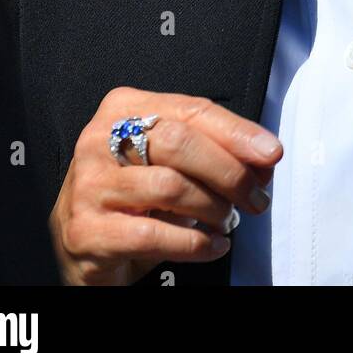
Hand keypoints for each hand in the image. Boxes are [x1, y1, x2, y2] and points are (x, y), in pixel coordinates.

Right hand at [50, 87, 282, 285]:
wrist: (82, 241)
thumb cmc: (133, 192)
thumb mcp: (168, 160)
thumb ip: (211, 149)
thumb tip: (263, 158)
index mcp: (123, 107)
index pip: (190, 110)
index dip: (236, 132)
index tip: (270, 153)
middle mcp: (99, 138)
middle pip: (179, 142)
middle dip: (228, 171)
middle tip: (255, 196)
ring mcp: (90, 184)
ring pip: (170, 187)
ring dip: (213, 208)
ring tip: (229, 220)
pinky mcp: (87, 230)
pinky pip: (153, 234)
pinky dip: (193, 243)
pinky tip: (211, 245)